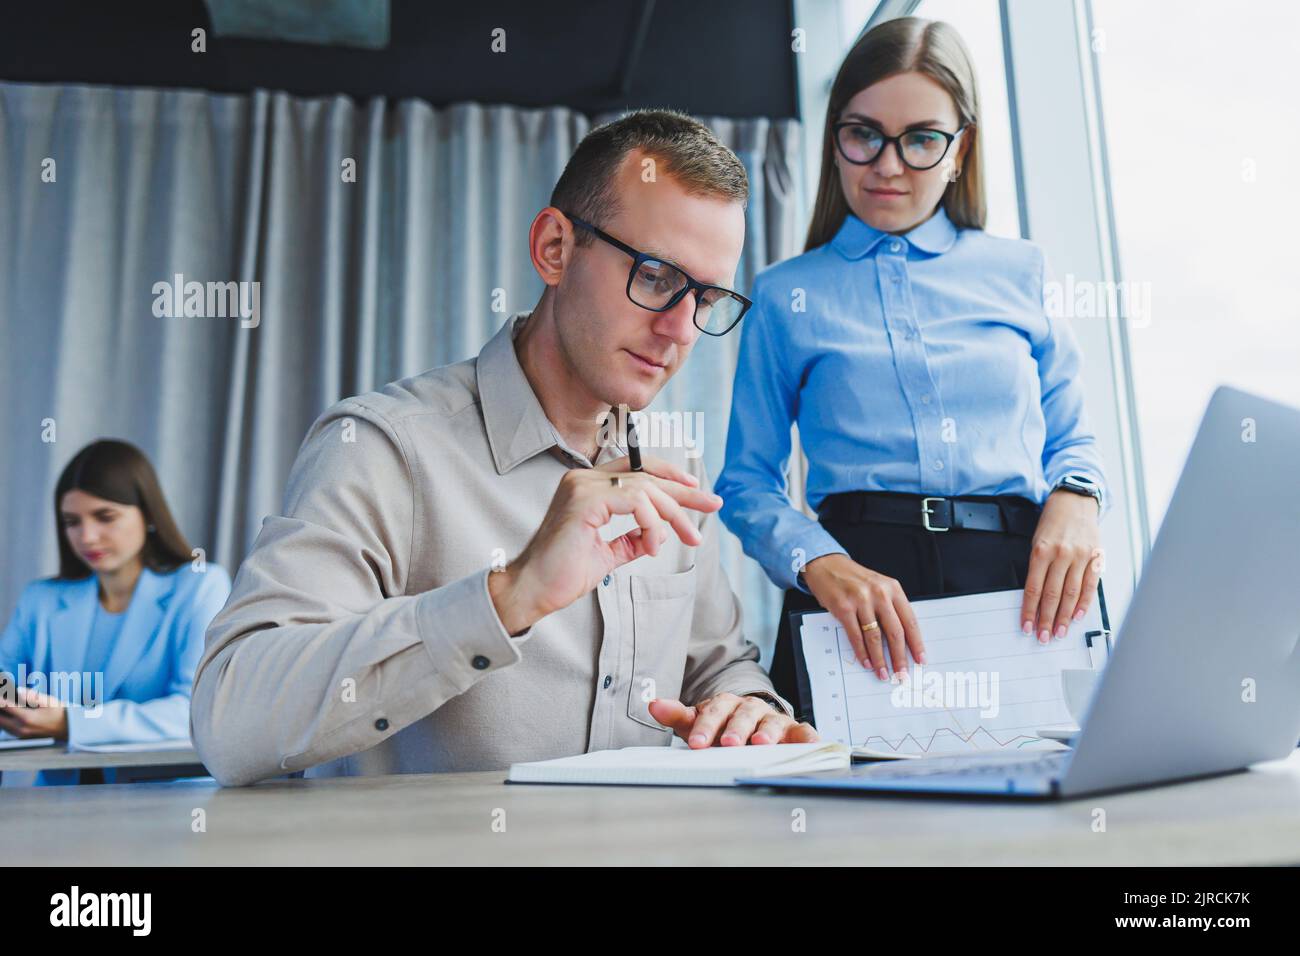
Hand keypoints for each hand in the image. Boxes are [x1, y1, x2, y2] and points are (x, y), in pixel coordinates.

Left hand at [0, 688, 68, 739]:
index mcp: (27, 718)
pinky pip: (7, 728)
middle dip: (0, 708)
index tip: (1, 692)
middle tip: (2, 698)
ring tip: (4, 704)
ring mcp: (20, 734)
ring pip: (2, 725)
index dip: (1, 698)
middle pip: (0, 718)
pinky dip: (5, 720)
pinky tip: (9, 713)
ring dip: (1, 715)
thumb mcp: (48, 701)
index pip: (5, 706)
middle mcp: (21, 729)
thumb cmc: (60, 713)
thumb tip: (17, 690)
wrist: (68, 728)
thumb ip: (31, 696)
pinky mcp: (21, 736)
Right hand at [487, 454, 721, 634]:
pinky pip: (635, 500)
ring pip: (646, 487)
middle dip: (685, 492)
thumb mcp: (607, 554)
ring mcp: (582, 486)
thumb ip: (630, 540)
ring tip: (685, 538)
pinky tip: (653, 544)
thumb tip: (657, 535)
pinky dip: (651, 522)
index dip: (670, 476)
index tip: (697, 492)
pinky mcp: (584, 501)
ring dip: (673, 514)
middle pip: (647, 474)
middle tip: (713, 506)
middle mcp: (584, 478)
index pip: (637, 469)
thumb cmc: (564, 573)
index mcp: (588, 486)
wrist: (534, 590)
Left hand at [648, 694, 818, 746]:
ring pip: (771, 721)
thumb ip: (679, 715)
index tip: (696, 743)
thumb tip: (653, 704)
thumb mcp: (699, 723)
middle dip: (735, 729)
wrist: (753, 726)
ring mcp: (773, 718)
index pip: (714, 711)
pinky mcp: (794, 731)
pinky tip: (810, 744)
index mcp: (726, 704)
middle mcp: (750, 708)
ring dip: (767, 731)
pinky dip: (807, 737)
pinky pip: (803, 731)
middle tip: (728, 744)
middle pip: (743, 715)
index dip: (705, 726)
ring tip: (761, 743)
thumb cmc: (723, 728)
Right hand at [801, 553, 925, 680]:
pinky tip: (866, 662)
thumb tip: (901, 640)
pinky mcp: (843, 607)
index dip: (916, 643)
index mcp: (893, 588)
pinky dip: (861, 652)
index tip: (920, 659)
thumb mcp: (878, 586)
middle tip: (901, 673)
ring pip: (875, 637)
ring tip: (883, 673)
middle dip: (899, 657)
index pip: (909, 620)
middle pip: (895, 632)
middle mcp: (879, 593)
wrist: (826, 564)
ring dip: (879, 659)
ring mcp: (861, 600)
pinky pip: (855, 635)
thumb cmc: (853, 578)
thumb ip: (890, 607)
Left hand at [1021, 489, 1102, 642]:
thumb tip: (1036, 598)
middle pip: (1052, 595)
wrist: (1075, 502)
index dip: (1030, 610)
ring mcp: (1080, 557)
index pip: (1033, 588)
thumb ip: (1037, 567)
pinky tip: (1077, 616)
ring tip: (1059, 631)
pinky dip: (1083, 603)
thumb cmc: (1053, 522)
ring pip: (1071, 594)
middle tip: (1043, 636)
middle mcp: (1061, 555)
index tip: (1027, 626)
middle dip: (1047, 619)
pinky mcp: (1095, 558)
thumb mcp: (1037, 541)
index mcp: (1041, 551)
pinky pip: (1089, 586)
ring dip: (1065, 616)